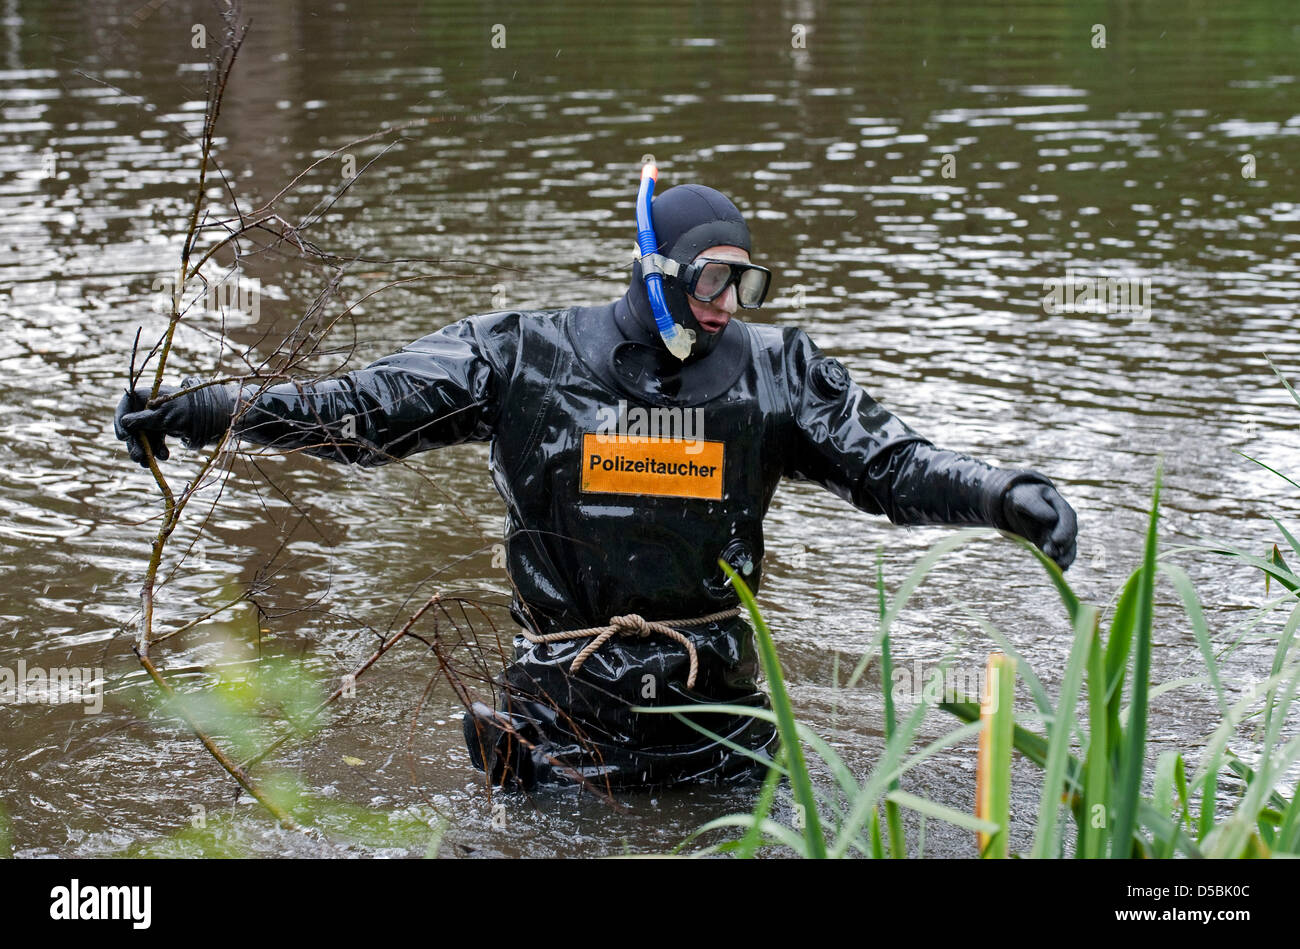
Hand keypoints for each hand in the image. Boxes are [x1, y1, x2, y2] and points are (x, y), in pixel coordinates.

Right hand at [113, 376, 234, 468]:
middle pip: (132, 426)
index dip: (120, 422)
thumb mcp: (165, 416)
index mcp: (145, 396)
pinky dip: (156, 450)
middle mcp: (147, 407)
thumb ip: (144, 420)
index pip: (124, 406)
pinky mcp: (163, 429)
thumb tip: (125, 422)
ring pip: (142, 437)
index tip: (124, 437)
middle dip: (135, 444)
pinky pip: (153, 442)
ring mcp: (155, 418)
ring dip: (145, 451)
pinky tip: (163, 457)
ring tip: (148, 464)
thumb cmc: (189, 410)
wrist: (214, 415)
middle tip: (138, 459)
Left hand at [1002, 481, 1077, 570]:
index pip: (1068, 518)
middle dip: (1063, 546)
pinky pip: (1062, 554)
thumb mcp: (1024, 499)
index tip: (1056, 541)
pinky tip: (1060, 571)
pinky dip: (1061, 562)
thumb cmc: (1022, 498)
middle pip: (1070, 534)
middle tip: (1051, 554)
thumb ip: (1036, 507)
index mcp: (1060, 506)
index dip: (1064, 530)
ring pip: (1069, 547)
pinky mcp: (1054, 544)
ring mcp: (1061, 533)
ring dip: (1065, 557)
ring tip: (1058, 566)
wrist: (1019, 504)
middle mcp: (1064, 521)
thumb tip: (1052, 519)